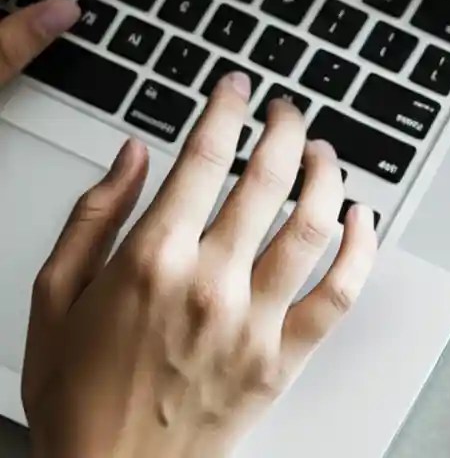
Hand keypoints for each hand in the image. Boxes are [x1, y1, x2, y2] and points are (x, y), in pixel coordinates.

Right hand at [21, 73, 378, 457]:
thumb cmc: (78, 396)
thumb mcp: (53, 296)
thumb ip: (95, 216)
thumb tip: (132, 154)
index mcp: (150, 261)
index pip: (205, 157)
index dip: (227, 109)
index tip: (237, 89)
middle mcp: (211, 284)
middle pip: (269, 177)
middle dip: (285, 128)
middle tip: (287, 111)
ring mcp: (255, 321)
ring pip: (314, 224)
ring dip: (327, 175)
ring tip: (323, 153)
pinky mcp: (284, 358)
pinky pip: (341, 293)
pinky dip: (361, 248)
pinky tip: (361, 218)